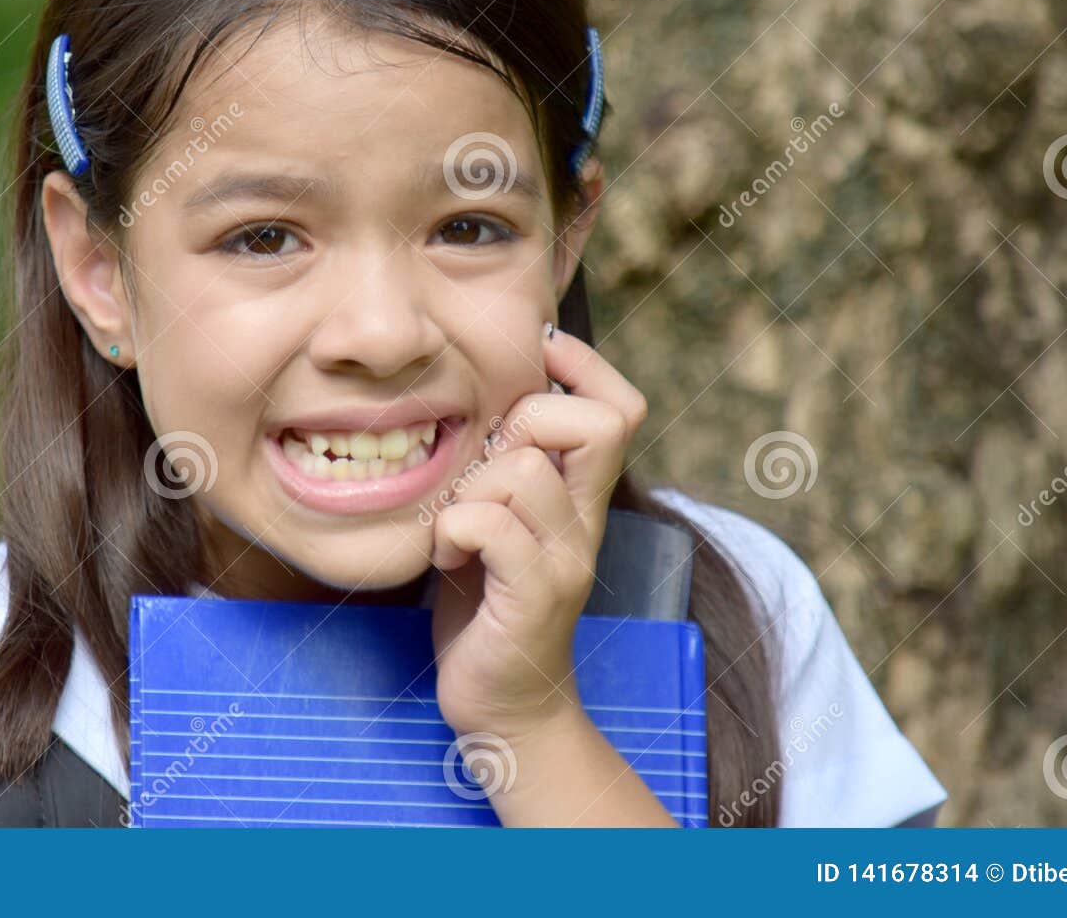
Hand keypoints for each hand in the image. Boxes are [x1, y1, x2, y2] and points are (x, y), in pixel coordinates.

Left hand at [430, 322, 648, 742]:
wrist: (504, 708)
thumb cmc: (486, 605)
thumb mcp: (497, 520)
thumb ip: (502, 465)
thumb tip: (482, 395)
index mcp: (579, 498)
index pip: (619, 408)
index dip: (583, 365)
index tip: (534, 358)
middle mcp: (585, 524)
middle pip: (594, 423)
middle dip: (519, 423)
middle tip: (481, 468)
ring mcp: (566, 561)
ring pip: (524, 471)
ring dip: (472, 489)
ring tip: (455, 527)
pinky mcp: (534, 597)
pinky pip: (491, 525)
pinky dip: (454, 529)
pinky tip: (447, 556)